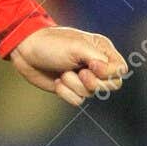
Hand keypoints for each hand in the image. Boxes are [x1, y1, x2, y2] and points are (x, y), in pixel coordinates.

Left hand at [8, 26, 127, 107]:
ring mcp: (83, 78)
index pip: (120, 69)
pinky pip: (78, 101)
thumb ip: (99, 60)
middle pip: (111, 85)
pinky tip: (57, 82)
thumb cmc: (52, 44)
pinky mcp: (70, 88)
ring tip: (63, 73)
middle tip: (79, 72)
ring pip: (92, 94)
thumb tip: (108, 73)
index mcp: (102, 50)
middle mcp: (95, 64)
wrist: (25, 51)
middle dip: (93, 82)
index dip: (109, 72)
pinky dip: (66, 93)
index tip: (91, 65)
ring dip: (74, 85)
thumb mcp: (78, 47)